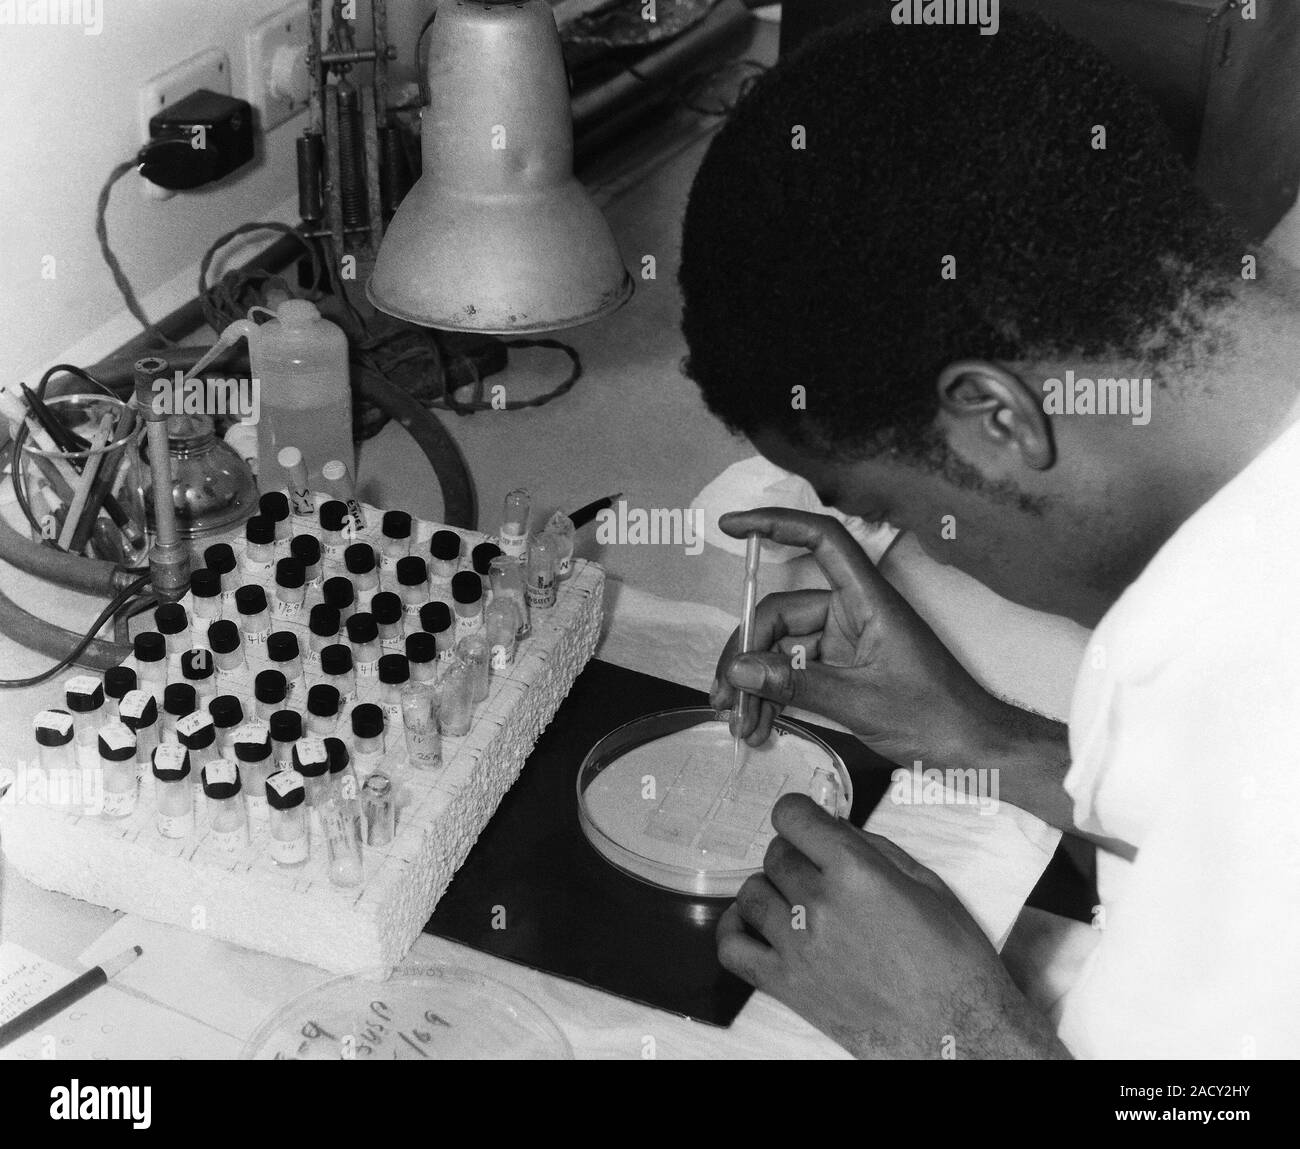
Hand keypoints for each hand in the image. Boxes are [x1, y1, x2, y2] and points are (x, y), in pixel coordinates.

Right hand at [711, 508, 1015, 770]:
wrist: (977, 752)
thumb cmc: (937, 718)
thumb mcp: (862, 703)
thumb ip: (797, 685)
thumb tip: (739, 669)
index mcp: (869, 599)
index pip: (821, 539)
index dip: (775, 524)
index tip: (730, 528)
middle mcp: (854, 612)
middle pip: (782, 613)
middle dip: (747, 655)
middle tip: (725, 701)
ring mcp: (848, 642)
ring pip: (782, 648)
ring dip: (757, 684)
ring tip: (741, 725)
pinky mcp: (846, 670)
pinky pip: (796, 671)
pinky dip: (776, 695)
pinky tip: (761, 725)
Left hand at [717, 795, 1069, 1058]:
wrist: (954, 1033)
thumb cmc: (953, 964)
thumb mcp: (927, 886)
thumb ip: (875, 850)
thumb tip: (838, 830)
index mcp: (856, 872)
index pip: (793, 816)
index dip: (798, 812)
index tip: (804, 819)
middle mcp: (819, 904)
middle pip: (775, 854)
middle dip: (794, 852)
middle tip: (816, 867)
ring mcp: (796, 946)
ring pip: (751, 892)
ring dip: (770, 887)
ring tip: (794, 897)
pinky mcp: (785, 985)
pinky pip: (731, 948)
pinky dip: (733, 928)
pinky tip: (752, 922)